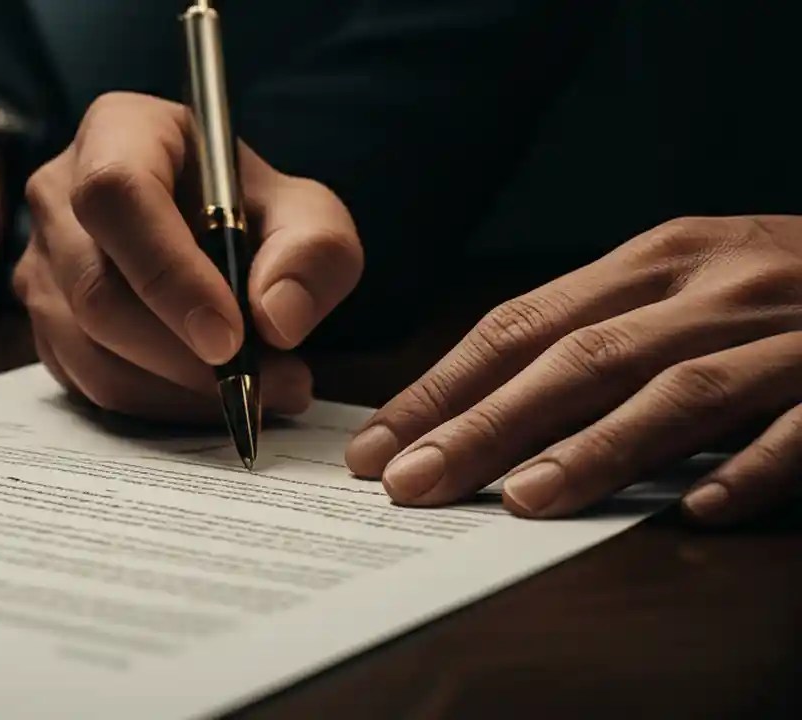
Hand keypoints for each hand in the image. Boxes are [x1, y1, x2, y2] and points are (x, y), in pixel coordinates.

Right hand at [13, 93, 362, 421]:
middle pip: (97, 291)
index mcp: (118, 131)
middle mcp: (59, 193)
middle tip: (266, 382)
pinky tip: (209, 394)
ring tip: (256, 390)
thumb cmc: (252, 211)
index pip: (117, 195)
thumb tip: (276, 320)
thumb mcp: (308, 214)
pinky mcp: (42, 324)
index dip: (168, 273)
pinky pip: (87, 384)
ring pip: (89, 351)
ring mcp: (40, 263)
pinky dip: (157, 404)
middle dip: (185, 356)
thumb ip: (312, 253)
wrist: (213, 234)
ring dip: (178, 390)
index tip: (230, 336)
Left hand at [346, 216, 801, 525]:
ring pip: (679, 391)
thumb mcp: (679, 285)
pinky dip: (751, 467)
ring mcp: (786, 333)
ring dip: (598, 448)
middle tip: (410, 483)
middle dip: (484, 424)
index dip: (442, 385)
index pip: (521, 324)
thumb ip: (595, 332)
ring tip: (524, 501)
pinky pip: (801, 427)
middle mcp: (710, 287)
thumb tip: (478, 407)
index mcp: (653, 260)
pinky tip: (698, 510)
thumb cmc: (773, 290)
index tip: (376, 443)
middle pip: (578, 358)